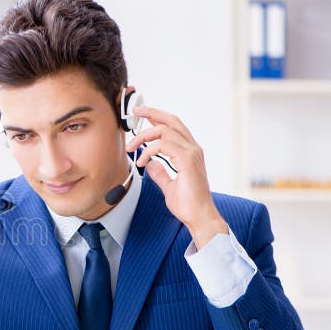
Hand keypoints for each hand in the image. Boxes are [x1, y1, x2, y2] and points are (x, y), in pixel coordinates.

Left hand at [126, 106, 227, 249]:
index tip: (141, 114)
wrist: (199, 216)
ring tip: (131, 148)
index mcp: (190, 152)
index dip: (157, 116)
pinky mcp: (187, 160)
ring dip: (143, 137)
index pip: (174, 126)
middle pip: (171, 121)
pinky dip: (148, 151)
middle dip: (151, 113)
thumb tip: (152, 164)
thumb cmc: (189, 204)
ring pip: (164, 131)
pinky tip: (142, 161)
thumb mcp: (169, 186)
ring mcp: (191, 153)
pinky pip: (162, 145)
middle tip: (134, 112)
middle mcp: (193, 149)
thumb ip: (161, 173)